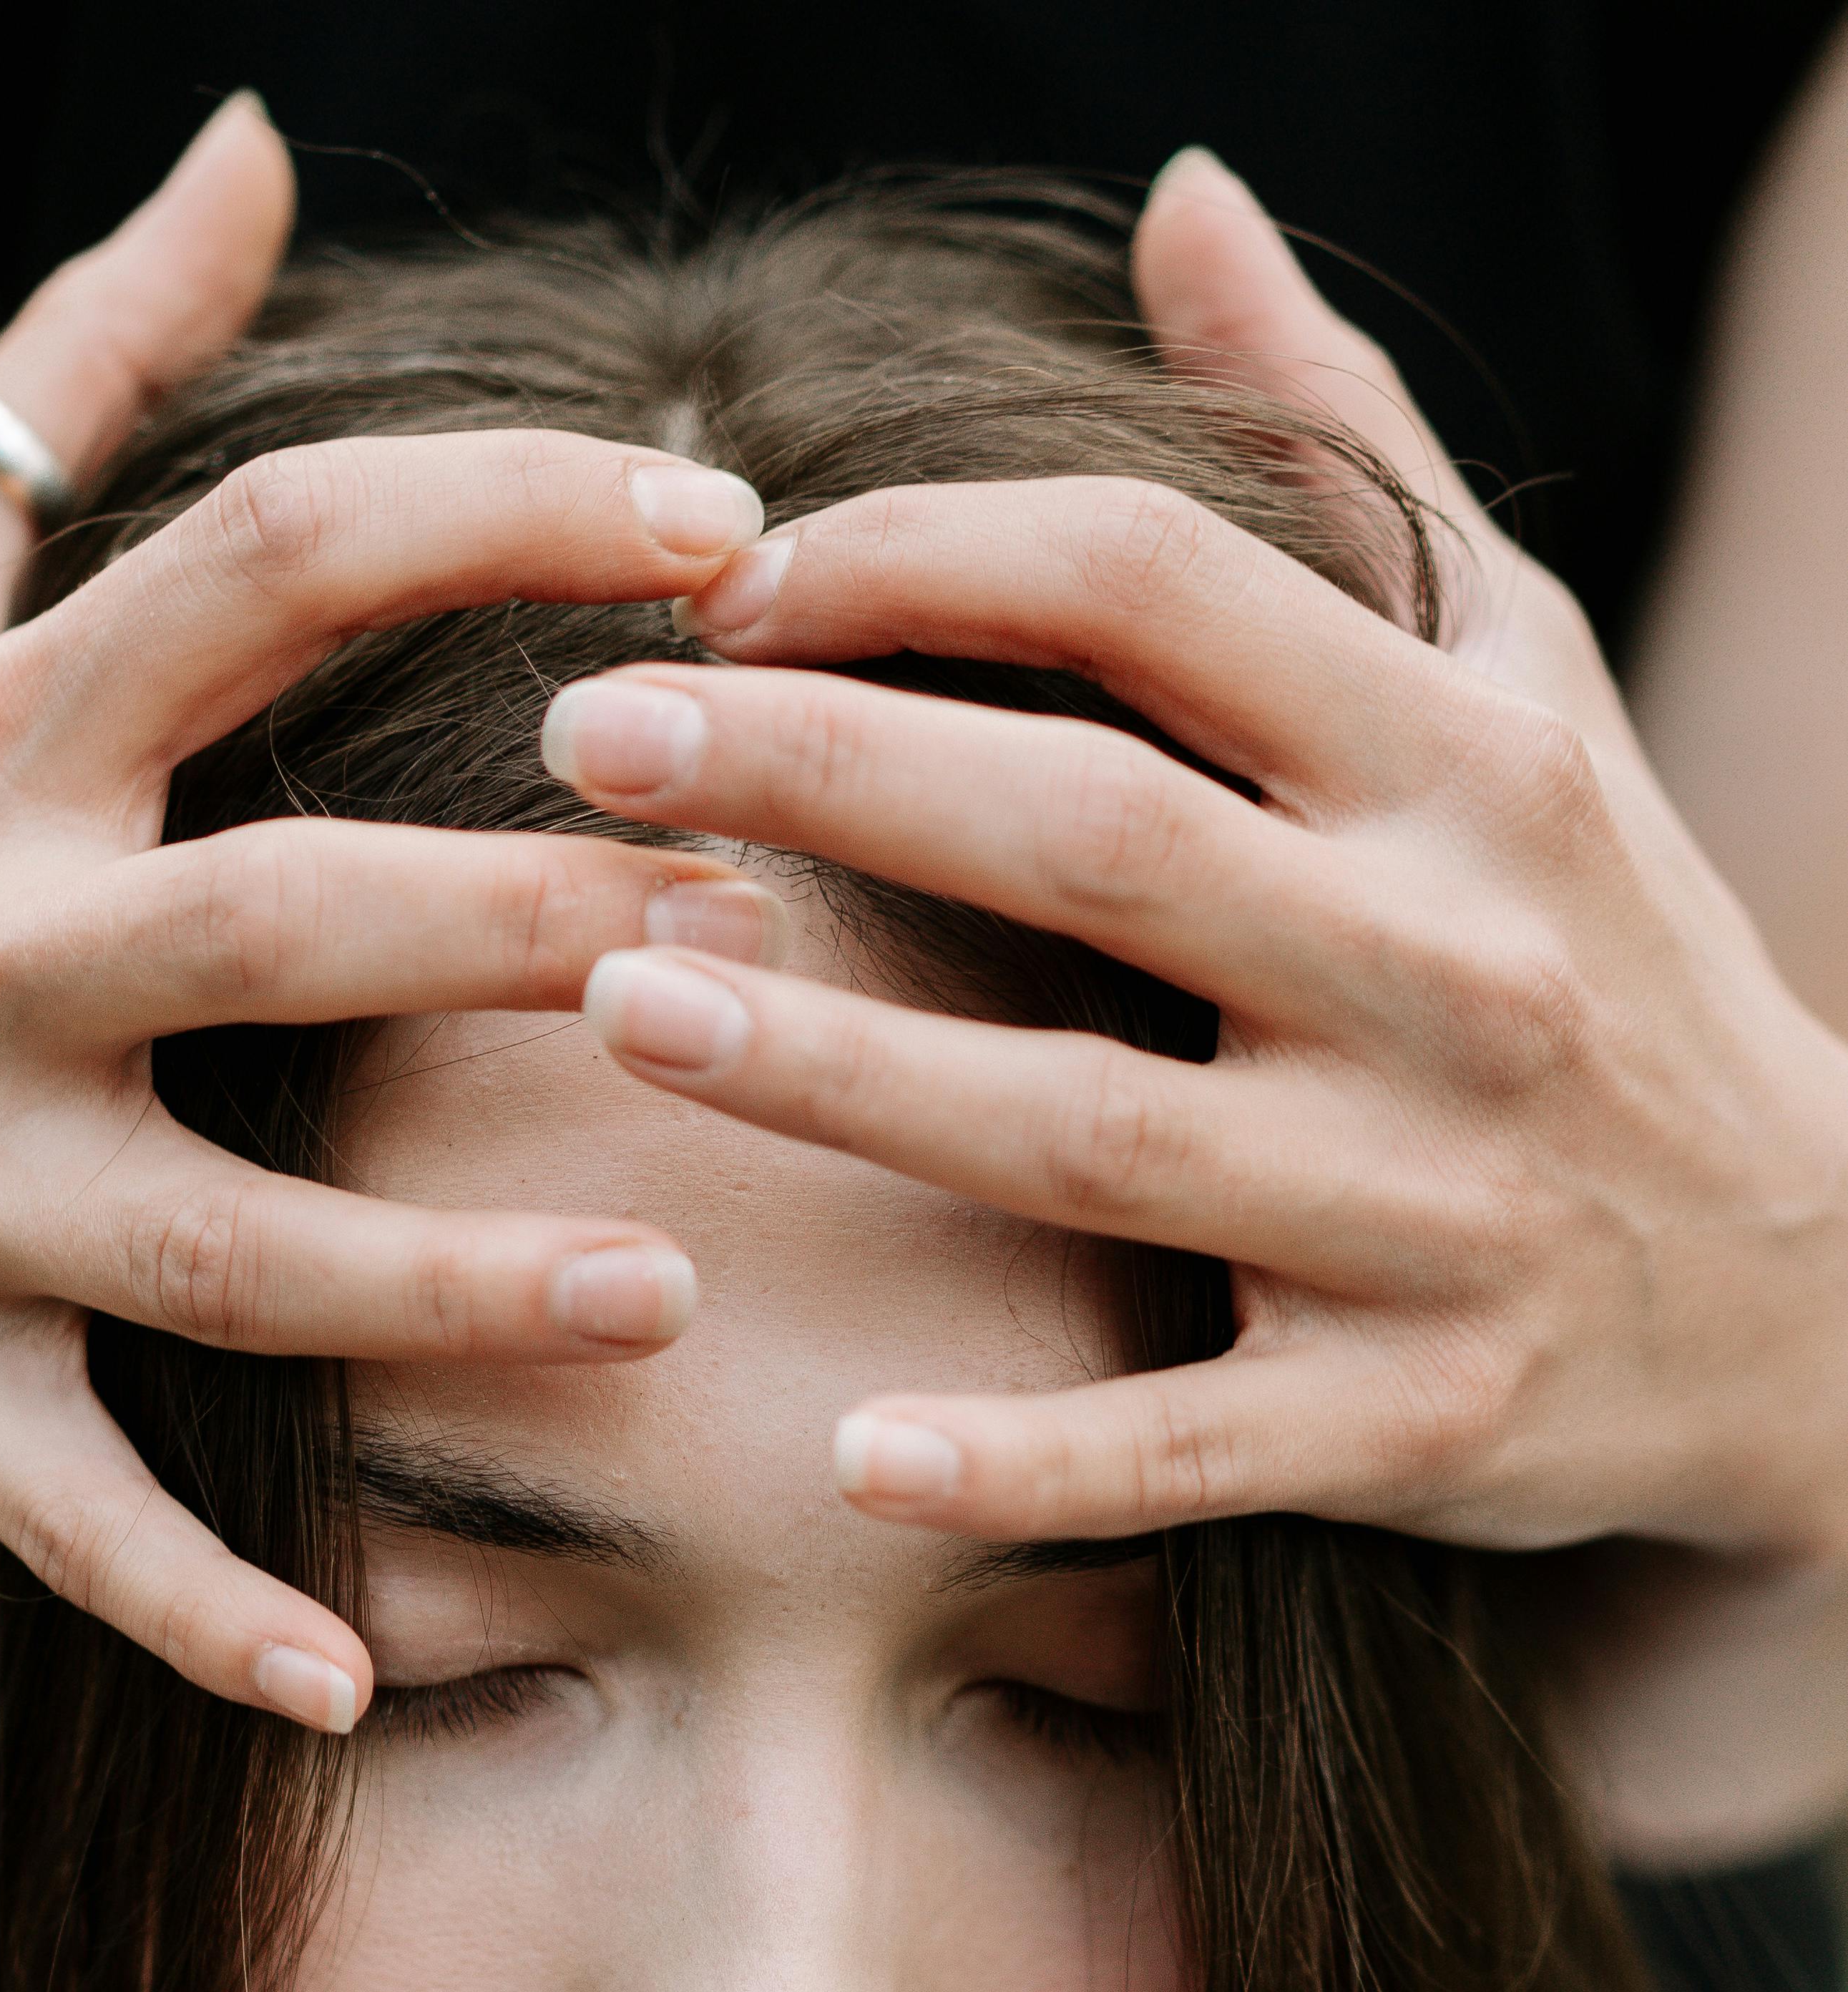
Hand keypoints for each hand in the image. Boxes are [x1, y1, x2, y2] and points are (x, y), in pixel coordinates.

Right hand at [0, 95, 772, 1725]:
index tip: (729, 526)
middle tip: (756, 949)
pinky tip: (346, 1692)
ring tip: (665, 1293)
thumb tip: (251, 137)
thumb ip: (78, 360)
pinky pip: (54, 1512)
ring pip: (210, 1252)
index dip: (503, 514)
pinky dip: (185, 1613)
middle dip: (519, 929)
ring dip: (434, 1289)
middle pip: (274, 922)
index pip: (269, 560)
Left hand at [549, 153, 1847, 1855]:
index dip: (920, 562)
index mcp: (1462, 764)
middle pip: (1090, 840)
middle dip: (823, 777)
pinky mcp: (1419, 1423)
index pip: (1156, 595)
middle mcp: (1456, 969)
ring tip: (620, 1009)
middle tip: (587, 741)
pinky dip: (1024, 1463)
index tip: (724, 585)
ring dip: (847, 1077)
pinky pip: (1192, 1451)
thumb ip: (1345, 452)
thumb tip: (1182, 207)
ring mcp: (1435, 1210)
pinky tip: (846, 1456)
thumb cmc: (1603, 939)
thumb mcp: (1522, 673)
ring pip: (1098, 1138)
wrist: (1819, 1283)